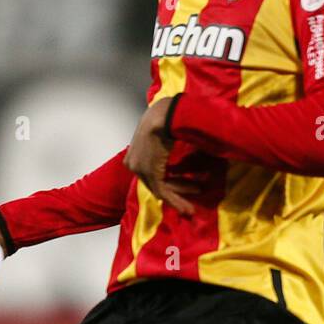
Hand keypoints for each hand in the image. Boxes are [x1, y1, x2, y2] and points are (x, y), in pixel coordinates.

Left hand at [125, 96, 197, 215]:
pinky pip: (163, 192)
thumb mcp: (160, 132)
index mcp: (133, 153)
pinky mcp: (149, 174)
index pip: (150, 173)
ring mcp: (139, 169)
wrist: (164, 115)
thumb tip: (170, 149)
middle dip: (174, 192)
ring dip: (178, 198)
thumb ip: (162, 145)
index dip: (168, 182)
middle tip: (188, 202)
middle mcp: (132, 163)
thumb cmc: (166, 116)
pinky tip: (187, 208)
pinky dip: (176, 201)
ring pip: (160, 190)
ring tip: (191, 208)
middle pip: (154, 183)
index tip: (182, 187)